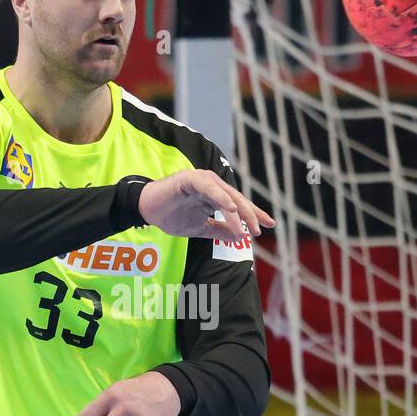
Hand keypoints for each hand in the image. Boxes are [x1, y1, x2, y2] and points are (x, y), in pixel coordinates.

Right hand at [138, 169, 274, 241]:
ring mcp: (201, 179)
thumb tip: (240, 237)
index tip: (270, 225)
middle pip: (237, 199)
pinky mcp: (189, 178)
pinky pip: (208, 187)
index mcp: (216, 195)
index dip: (255, 214)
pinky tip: (230, 208)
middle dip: (250, 214)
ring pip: (225, 194)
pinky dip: (220, 196)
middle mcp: (212, 185)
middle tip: (260, 229)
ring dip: (237, 209)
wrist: (146, 210)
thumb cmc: (172, 215)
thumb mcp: (200, 228)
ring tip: (247, 224)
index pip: (240, 205)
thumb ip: (219, 230)